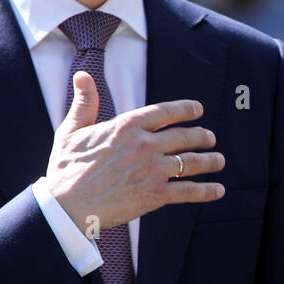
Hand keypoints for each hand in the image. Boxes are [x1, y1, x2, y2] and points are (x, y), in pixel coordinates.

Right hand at [44, 71, 225, 232]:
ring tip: (219, 160)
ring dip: (210, 161)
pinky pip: (189, 191)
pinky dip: (207, 191)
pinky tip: (218, 190)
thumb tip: (83, 75)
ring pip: (192, 162)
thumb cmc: (66, 169)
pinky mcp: (156, 194)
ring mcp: (153, 169)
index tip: (198, 110)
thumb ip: (84, 103)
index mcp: (126, 126)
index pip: (165, 112)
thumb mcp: (71, 131)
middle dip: (202, 136)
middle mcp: (144, 144)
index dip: (185, 109)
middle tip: (211, 138)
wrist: (65, 207)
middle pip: (185, 136)